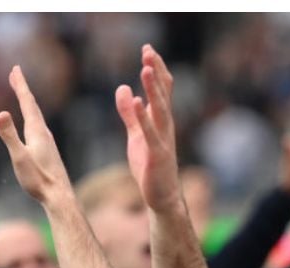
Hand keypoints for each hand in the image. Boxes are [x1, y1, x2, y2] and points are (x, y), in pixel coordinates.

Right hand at [0, 66, 74, 206]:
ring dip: (28, 103)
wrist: (59, 197)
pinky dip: (32, 118)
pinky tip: (32, 125)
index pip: (27, 102)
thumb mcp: (19, 158)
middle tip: (15, 74)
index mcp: (37, 131)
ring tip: (22, 95)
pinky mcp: (48, 152)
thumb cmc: (39, 181)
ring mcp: (48, 143)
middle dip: (23, 89)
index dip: (20, 85)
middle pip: (32, 106)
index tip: (15, 69)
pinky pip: (38, 127)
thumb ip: (10, 136)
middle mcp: (44, 133)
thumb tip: (1, 112)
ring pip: (36, 116)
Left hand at [114, 44, 181, 211]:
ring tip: (145, 69)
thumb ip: (129, 114)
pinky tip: (137, 101)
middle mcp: (166, 127)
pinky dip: (144, 116)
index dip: (156, 69)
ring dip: (153, 89)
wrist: (162, 197)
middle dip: (156, 71)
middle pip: (163, 94)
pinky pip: (151, 133)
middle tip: (148, 50)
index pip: (161, 90)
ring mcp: (163, 140)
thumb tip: (123, 88)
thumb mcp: (135, 136)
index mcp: (161, 121)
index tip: (148, 49)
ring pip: (160, 109)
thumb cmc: (150, 167)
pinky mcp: (157, 154)